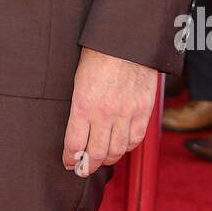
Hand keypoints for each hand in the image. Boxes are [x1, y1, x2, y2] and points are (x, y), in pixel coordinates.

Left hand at [62, 47, 158, 174]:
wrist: (126, 40)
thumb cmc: (99, 54)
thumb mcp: (79, 79)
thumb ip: (79, 106)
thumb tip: (78, 129)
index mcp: (83, 105)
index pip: (74, 144)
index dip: (69, 159)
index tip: (68, 163)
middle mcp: (104, 114)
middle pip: (95, 154)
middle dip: (87, 167)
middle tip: (83, 170)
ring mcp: (126, 114)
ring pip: (116, 151)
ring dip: (107, 160)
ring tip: (101, 161)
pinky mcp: (143, 111)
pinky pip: (135, 140)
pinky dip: (126, 148)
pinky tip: (120, 147)